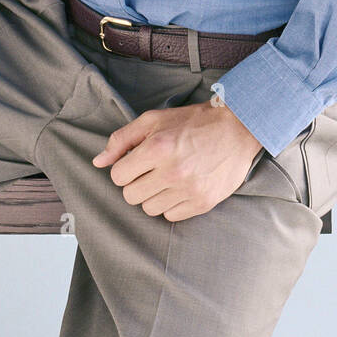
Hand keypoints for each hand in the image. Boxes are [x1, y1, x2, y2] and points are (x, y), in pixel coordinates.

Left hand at [92, 99, 262, 221]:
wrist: (238, 129)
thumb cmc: (193, 122)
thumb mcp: (154, 120)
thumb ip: (122, 139)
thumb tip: (98, 162)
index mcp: (157, 148)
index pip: (118, 176)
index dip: (124, 169)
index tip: (136, 163)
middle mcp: (172, 171)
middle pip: (131, 196)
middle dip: (136, 183)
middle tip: (151, 170)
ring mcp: (189, 190)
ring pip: (149, 209)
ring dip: (153, 195)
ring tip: (167, 178)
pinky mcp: (203, 203)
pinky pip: (171, 216)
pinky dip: (171, 205)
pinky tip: (180, 187)